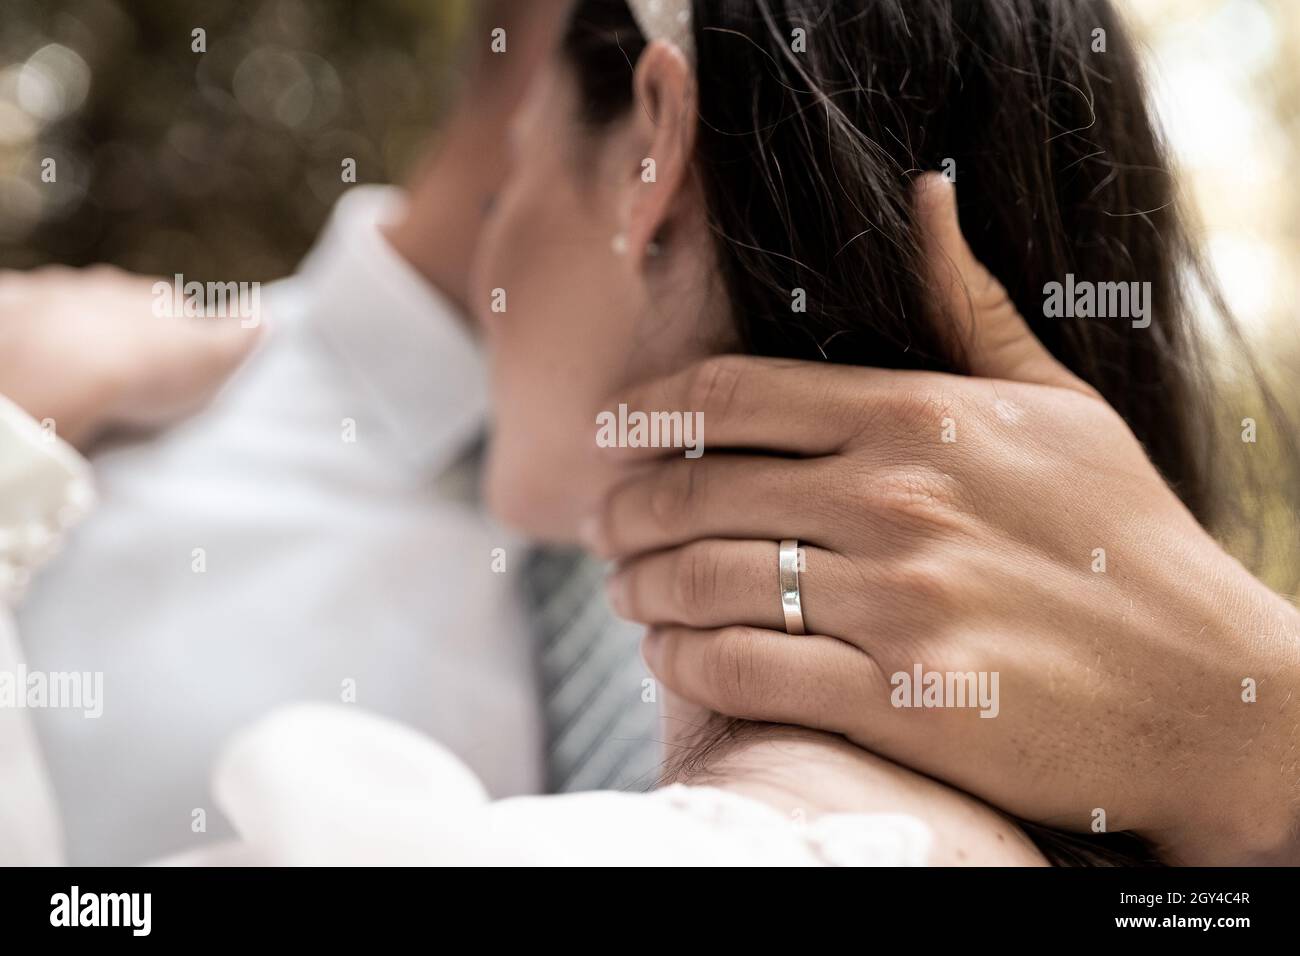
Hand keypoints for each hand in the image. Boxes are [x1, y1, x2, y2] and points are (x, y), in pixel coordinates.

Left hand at [0, 265, 259, 449]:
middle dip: (124, 326)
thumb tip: (266, 314)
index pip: (178, 308)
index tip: (177, 357)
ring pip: (74, 307)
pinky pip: (26, 313)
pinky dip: (30, 330)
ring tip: (76, 368)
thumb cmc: (147, 369)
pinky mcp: (16, 306)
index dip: (180, 330)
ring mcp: (61, 293)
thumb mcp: (211, 360)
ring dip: (77, 329)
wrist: (61, 365)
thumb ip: (239, 336)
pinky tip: (32, 357)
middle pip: (123, 305)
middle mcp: (111, 288)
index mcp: (159, 300)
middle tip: (126, 366)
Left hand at [593, 176, 1299, 864]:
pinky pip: (744, 672)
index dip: (645, 414)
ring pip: (703, 583)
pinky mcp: (904, 698)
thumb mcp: (1058, 402)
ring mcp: (900, 600)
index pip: (728, 393)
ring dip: (641, 592)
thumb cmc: (1127, 539)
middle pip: (695, 491)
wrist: (1211, 689)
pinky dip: (684, 664)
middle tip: (606, 534)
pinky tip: (671, 657)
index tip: (614, 439)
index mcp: (919, 415)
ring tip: (628, 596)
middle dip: (625, 514)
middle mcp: (897, 497)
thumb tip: (927, 195)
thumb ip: (969, 305)